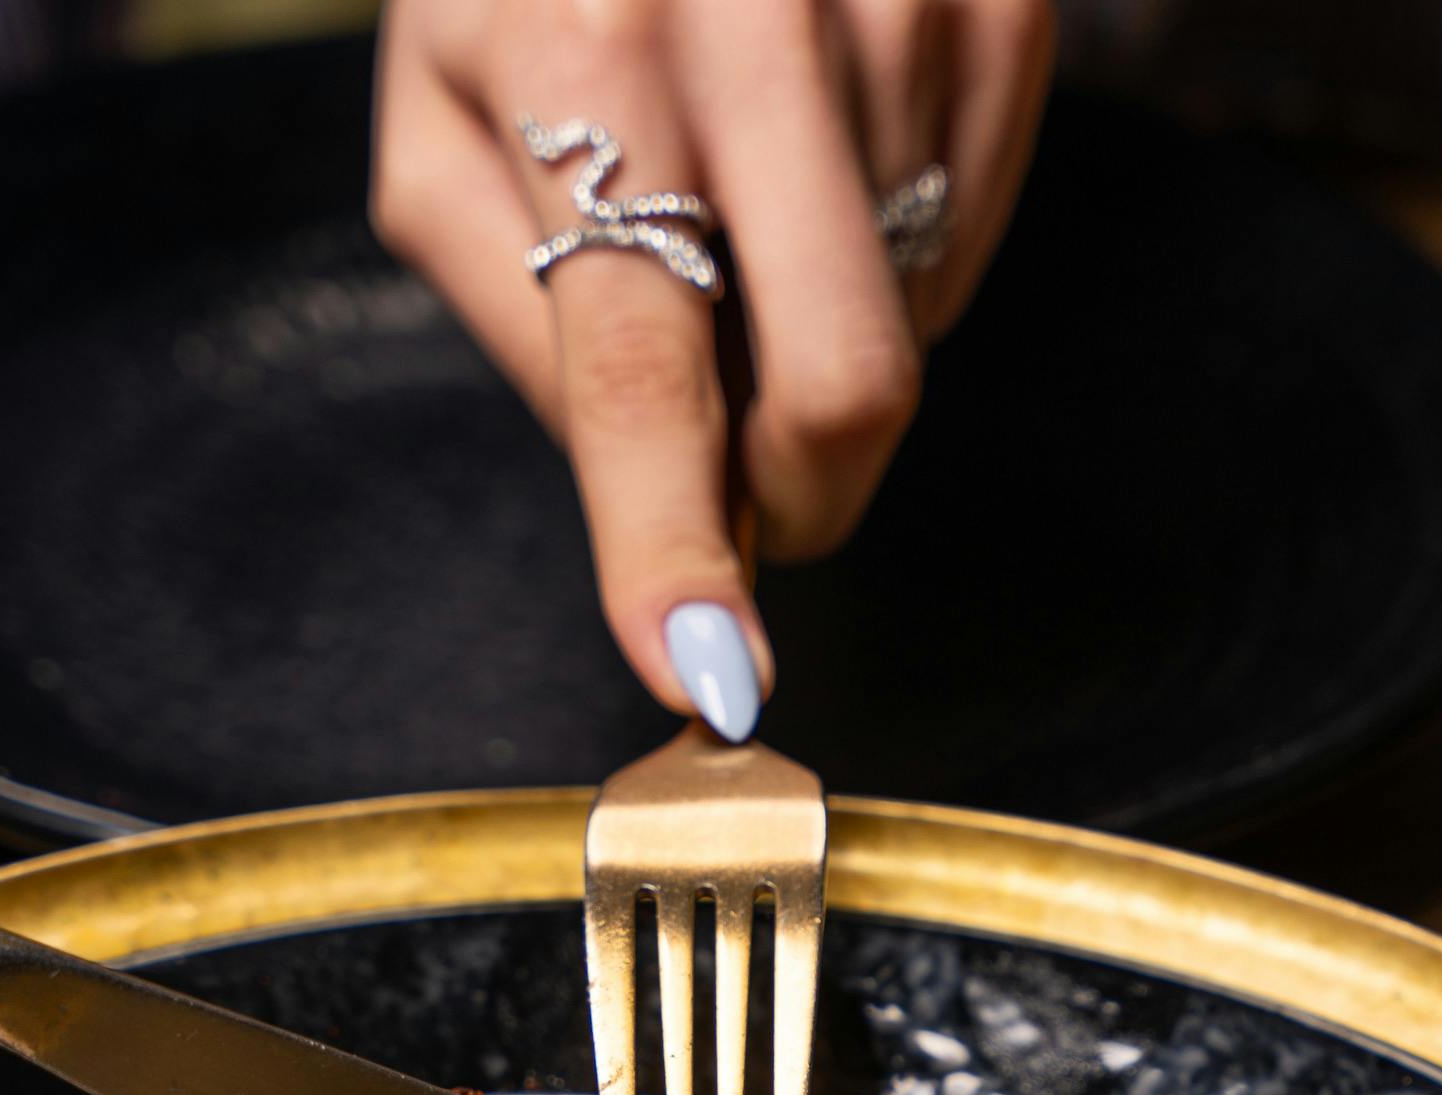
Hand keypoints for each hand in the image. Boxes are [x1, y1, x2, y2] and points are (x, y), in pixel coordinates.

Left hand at [373, 0, 1055, 733]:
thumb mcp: (436, 117)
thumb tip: (655, 500)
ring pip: (914, 333)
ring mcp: (903, 12)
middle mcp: (760, 26)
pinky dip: (897, 260)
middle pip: (847, 391)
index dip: (678, 548)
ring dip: (828, 341)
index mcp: (586, 57)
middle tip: (749, 477)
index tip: (713, 681)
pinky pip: (970, 249)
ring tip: (754, 204)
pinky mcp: (1005, 12)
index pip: (643, 373)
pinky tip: (826, 163)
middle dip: (801, 494)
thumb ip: (519, 321)